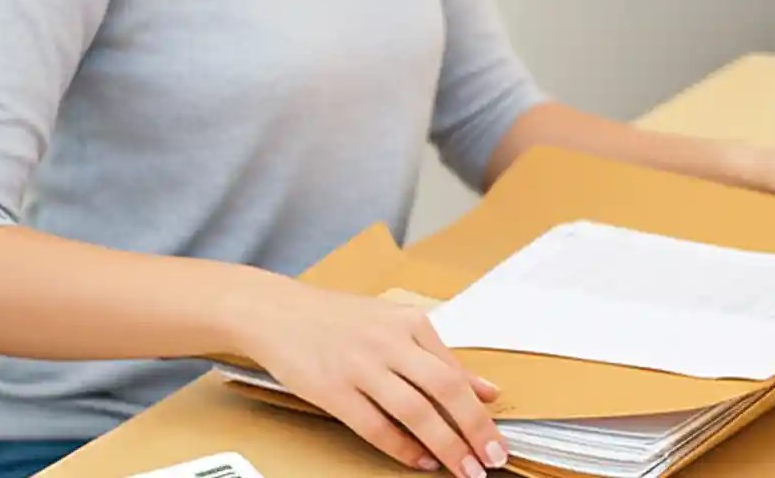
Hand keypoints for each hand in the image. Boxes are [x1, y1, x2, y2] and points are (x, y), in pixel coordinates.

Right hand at [240, 280, 507, 476]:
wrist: (277, 313)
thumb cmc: (338, 320)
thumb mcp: (395, 324)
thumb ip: (439, 357)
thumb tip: (486, 389)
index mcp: (410, 322)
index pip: (456, 371)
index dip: (481, 410)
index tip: (498, 438)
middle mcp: (389, 341)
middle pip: (445, 389)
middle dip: (474, 429)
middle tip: (492, 459)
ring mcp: (361, 365)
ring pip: (416, 412)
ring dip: (446, 445)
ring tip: (464, 469)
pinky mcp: (333, 390)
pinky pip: (376, 427)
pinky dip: (402, 448)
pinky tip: (420, 461)